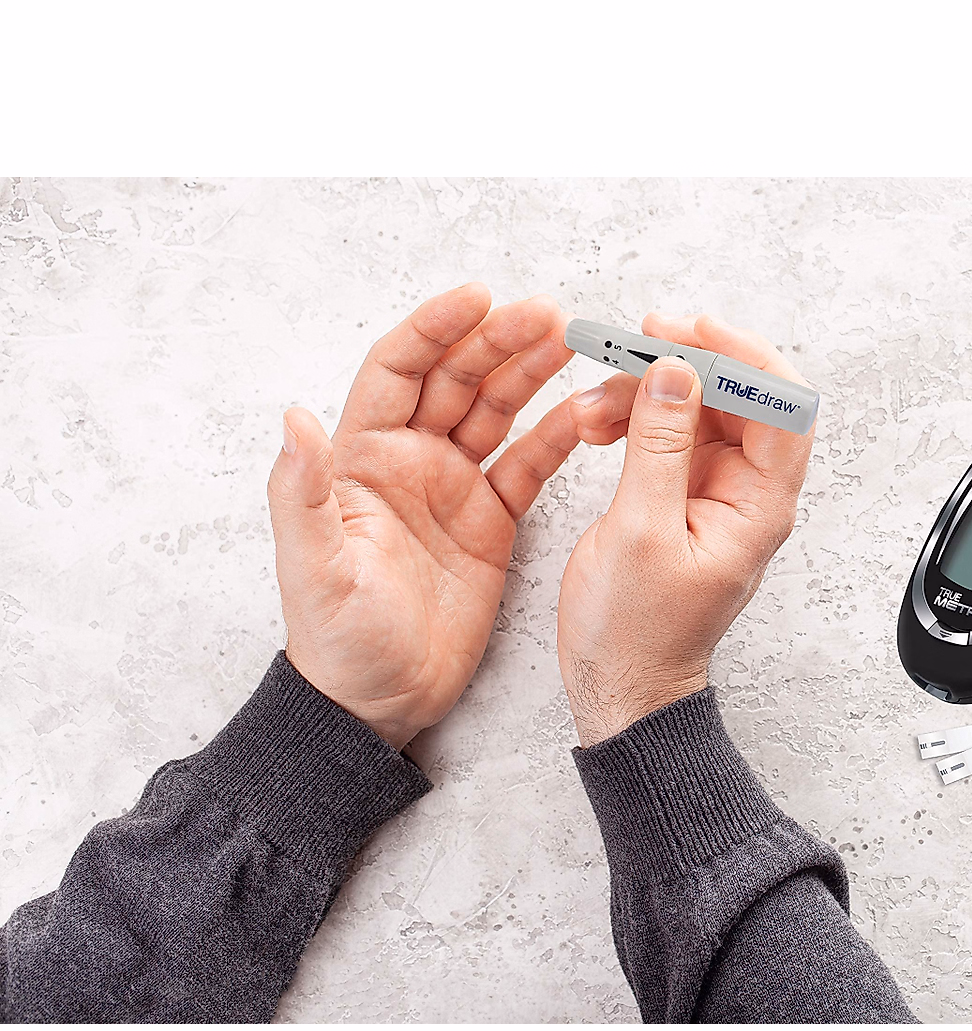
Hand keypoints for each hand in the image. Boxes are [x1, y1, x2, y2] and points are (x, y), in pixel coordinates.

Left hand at [268, 283, 576, 748]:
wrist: (380, 700)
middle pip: (456, 379)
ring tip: (572, 342)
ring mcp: (454, 489)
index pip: (397, 370)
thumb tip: (294, 418)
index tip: (477, 298)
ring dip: (530, 374)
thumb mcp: (313, 568)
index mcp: (361, 458)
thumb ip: (302, 493)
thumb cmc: (337, 639)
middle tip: (548, 316)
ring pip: (497, 412)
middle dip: (498, 341)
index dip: (434, 328)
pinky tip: (586, 413)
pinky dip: (557, 438)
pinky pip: (528, 466)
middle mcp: (409, 461)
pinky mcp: (491, 522)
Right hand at [558, 313, 815, 746]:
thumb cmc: (637, 631)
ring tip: (593, 405)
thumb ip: (660, 446)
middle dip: (686, 364)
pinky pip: (664, 433)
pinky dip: (631, 417)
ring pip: (695, 408)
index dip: (745, 358)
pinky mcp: (680, 492)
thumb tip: (678, 372)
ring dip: (645, 392)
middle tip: (635, 344)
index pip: (783, 408)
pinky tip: (594, 424)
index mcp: (760, 507)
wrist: (619, 682)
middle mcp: (747, 492)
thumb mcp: (641, 531)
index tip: (692, 331)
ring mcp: (714, 490)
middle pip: (738, 397)